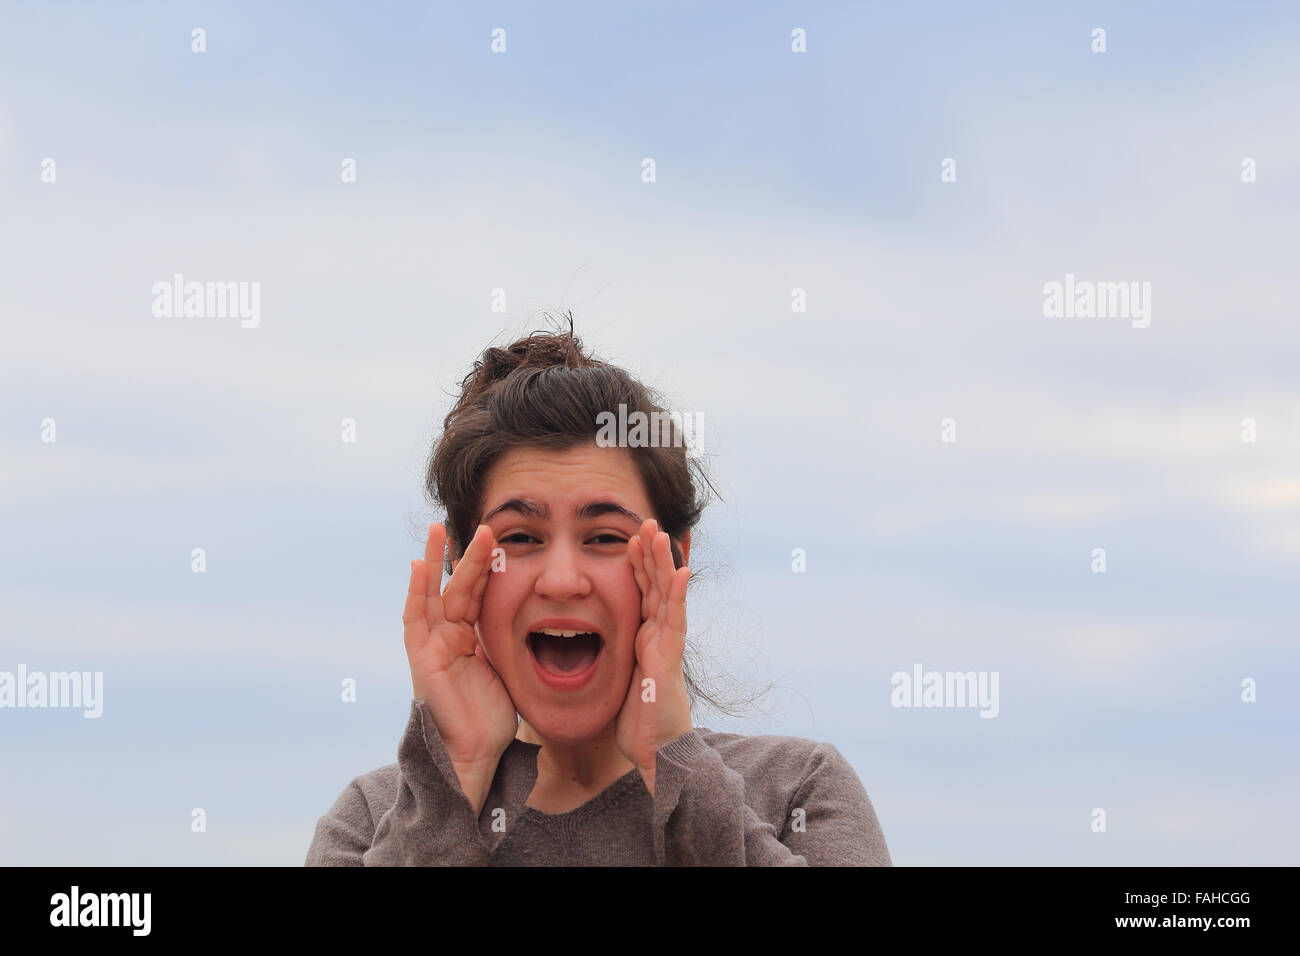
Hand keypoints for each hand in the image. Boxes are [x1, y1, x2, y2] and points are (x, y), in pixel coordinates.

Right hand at [403, 522, 517, 814]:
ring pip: (436, 594)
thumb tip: (544, 621)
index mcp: (471, 638)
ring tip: (439, 529)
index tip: (498, 538)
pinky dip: (416, 591)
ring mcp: (432, 645)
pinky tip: (416, 565)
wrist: (476, 753)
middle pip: (458, 586)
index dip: (487, 566)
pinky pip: (415, 618)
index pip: (478, 593)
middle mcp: (449, 636)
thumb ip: (512, 643)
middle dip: (467, 555)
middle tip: (480, 523)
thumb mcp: (509, 669)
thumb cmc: (494, 718)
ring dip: (436, 561)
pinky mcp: (421, 657)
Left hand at [615, 518, 693, 794]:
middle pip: (654, 586)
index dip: (635, 566)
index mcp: (642, 639)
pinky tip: (681, 571)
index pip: (639, 594)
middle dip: (649, 555)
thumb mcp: (614, 682)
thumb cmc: (633, 723)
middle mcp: (657, 637)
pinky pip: (675, 621)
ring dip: (662, 563)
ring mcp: (666, 645)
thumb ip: (606, 661)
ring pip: (666, 595)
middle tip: (644, 523)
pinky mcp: (669, 658)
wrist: (654, 753)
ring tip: (660, 533)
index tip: (628, 539)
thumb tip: (580, 653)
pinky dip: (678, 595)